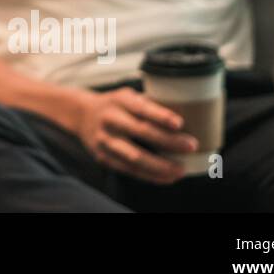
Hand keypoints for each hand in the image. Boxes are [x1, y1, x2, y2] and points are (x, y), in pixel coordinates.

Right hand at [73, 87, 198, 184]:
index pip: (141, 108)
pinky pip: (129, 170)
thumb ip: (151, 104)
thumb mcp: (129, 96)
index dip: (160, 115)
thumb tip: (192, 113)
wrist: (81, 115)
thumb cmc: (118, 105)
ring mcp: (105, 140)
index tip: (180, 123)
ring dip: (160, 166)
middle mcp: (110, 119)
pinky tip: (167, 178)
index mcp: (119, 100)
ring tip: (181, 170)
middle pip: (141, 132)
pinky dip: (150, 176)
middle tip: (192, 146)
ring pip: (134, 156)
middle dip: (169, 141)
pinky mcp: (103, 157)